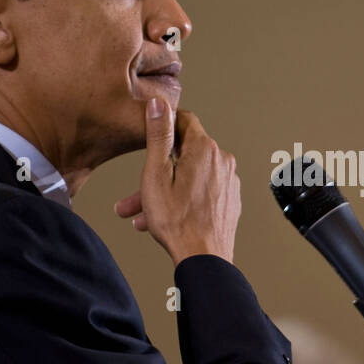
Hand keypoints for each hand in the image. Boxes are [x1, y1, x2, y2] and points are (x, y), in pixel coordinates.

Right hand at [113, 98, 240, 266]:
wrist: (203, 258)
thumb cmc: (177, 222)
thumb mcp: (156, 174)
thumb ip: (159, 136)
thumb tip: (159, 104)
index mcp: (204, 149)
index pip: (183, 120)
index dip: (164, 125)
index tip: (149, 134)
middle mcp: (222, 160)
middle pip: (184, 154)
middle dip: (156, 169)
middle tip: (133, 192)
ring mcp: (228, 181)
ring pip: (190, 176)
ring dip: (165, 190)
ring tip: (141, 213)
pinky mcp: (230, 199)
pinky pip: (201, 191)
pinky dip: (183, 199)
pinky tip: (164, 218)